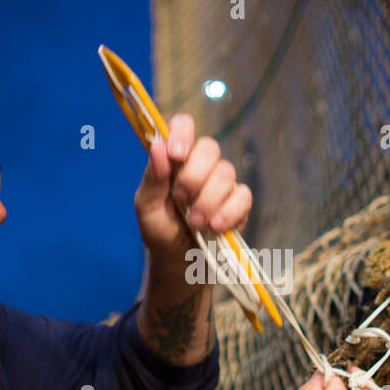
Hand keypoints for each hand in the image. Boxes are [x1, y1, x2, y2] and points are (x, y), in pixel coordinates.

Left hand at [134, 113, 251, 258]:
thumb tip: (158, 146)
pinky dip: (228, 212)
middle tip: (180, 199)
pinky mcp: (240, 204)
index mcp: (176, 159)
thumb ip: (152, 178)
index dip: (183, 133)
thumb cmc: (160, 232)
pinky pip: (242, 196)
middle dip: (194, 176)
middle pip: (210, 147)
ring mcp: (223, 184)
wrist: (179, 263)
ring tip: (195, 223)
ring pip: (226, 173)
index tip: (177, 154)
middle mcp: (201, 165)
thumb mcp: (147, 207)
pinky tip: (216, 226)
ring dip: (208, 200)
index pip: (184, 126)